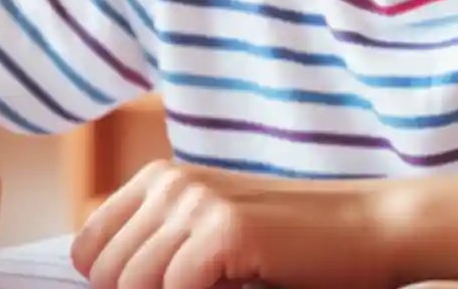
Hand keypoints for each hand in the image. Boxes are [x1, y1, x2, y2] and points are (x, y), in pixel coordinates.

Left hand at [70, 159, 392, 288]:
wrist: (370, 226)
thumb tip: (106, 284)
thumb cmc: (291, 243)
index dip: (109, 284)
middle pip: (105, 269)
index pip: (88, 247)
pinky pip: (173, 288)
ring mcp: (196, 203)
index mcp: (157, 180)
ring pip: (133, 282)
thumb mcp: (210, 231)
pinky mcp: (225, 230)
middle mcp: (169, 183)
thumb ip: (160, 246)